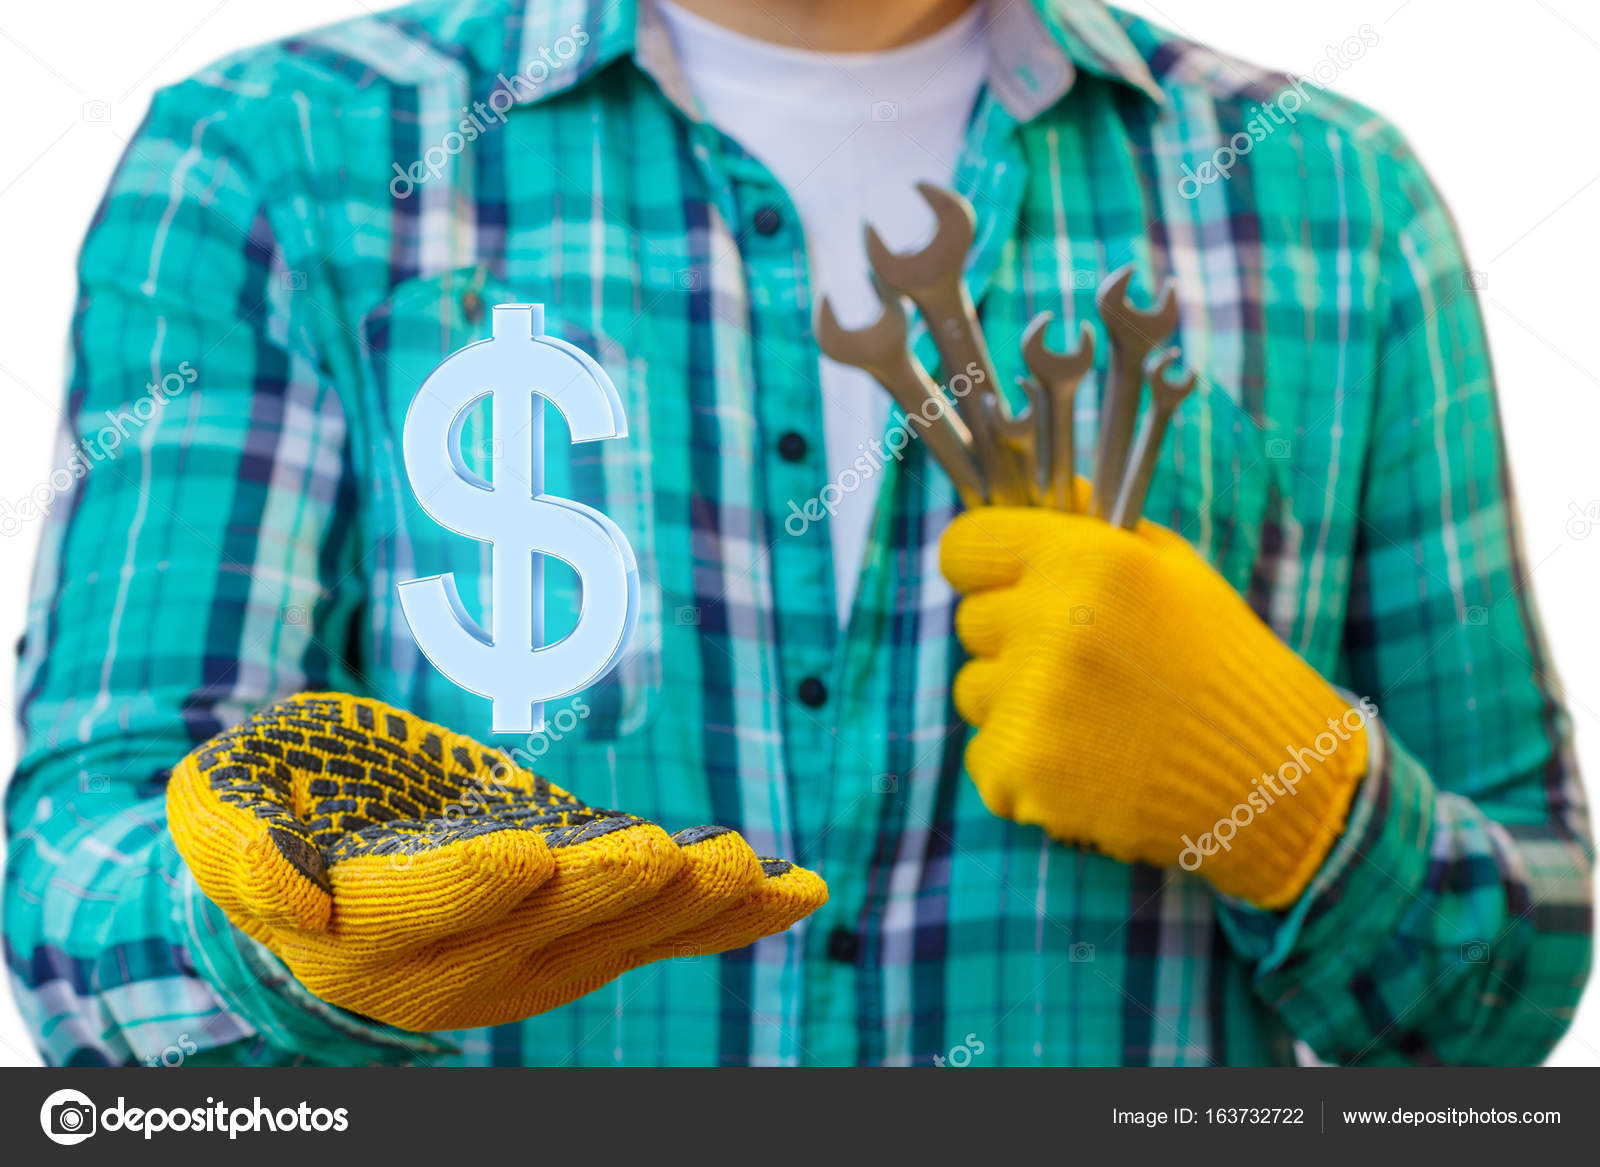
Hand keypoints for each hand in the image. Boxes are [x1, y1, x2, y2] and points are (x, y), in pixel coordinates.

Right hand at [167, 693, 825, 1029]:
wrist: (313, 865)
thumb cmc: (261, 818)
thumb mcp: (218, 818)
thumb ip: (242, 855)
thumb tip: (296, 892)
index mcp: (363, 932)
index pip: (421, 913)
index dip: (472, 884)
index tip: (528, 853)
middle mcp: (455, 963)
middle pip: (540, 930)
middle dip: (610, 892)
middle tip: (671, 854)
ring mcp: (531, 951)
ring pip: (620, 938)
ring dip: (692, 908)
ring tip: (759, 874)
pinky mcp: (585, 923)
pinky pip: (661, 930)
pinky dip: (728, 915)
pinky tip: (794, 889)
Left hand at [939, 498, 1367, 907]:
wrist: (1269, 776)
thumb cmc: (1219, 662)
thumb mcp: (1173, 570)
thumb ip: (1095, 530)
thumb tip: (1049, 492)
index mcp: (1083, 561)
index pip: (964, 547)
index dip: (985, 565)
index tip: (1005, 582)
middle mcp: (1049, 624)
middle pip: (970, 621)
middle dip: (1012, 638)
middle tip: (1084, 663)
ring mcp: (1030, 702)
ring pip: (974, 690)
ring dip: (1017, 703)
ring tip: (1095, 717)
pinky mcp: (1019, 770)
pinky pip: (985, 755)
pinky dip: (1023, 766)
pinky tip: (1089, 764)